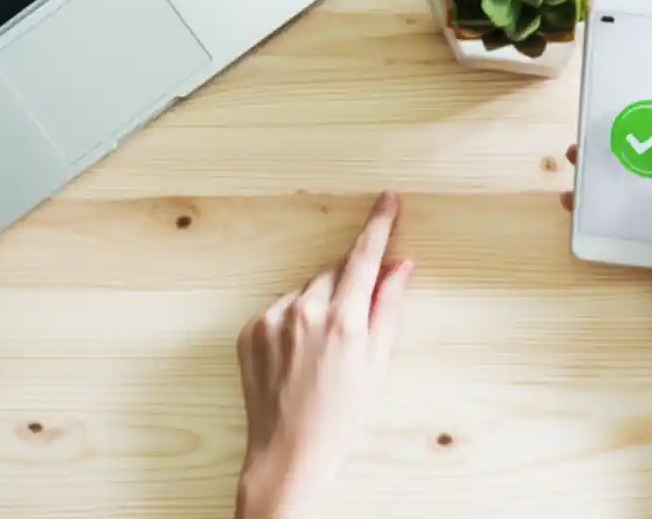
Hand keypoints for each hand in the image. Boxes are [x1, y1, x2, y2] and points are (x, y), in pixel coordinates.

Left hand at [235, 192, 413, 518]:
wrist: (290, 450)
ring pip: (309, 288)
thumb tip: (401, 266)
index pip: (365, 257)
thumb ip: (388, 306)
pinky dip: (296, 318)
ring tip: (325, 348)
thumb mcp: (378, 360)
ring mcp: (272, 319)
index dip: (379, 225)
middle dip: (351, 283)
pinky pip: (283, 307)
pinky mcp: (250, 330)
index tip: (388, 200)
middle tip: (358, 322)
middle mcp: (304, 312)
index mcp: (343, 320)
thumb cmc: (342, 413)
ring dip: (322, 302)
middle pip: (336, 271)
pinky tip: (301, 353)